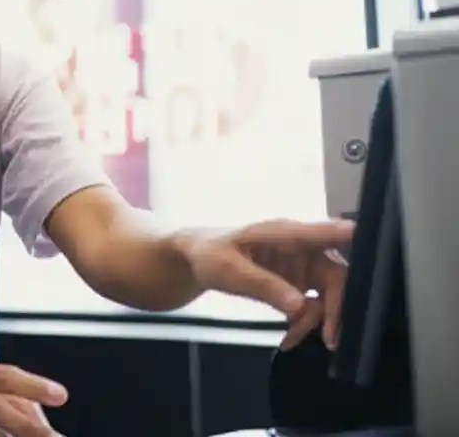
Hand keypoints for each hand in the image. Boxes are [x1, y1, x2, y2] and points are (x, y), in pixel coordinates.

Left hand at [178, 219, 353, 351]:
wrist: (196, 260)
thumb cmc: (209, 255)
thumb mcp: (230, 271)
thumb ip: (263, 286)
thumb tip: (299, 306)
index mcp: (285, 233)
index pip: (326, 234)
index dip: (352, 243)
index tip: (377, 255)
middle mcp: (301, 247)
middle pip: (337, 275)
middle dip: (336, 307)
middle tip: (330, 337)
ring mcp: (302, 265)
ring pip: (328, 294)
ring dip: (318, 320)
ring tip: (294, 339)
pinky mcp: (298, 281)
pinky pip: (314, 304)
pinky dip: (306, 322)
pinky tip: (291, 336)